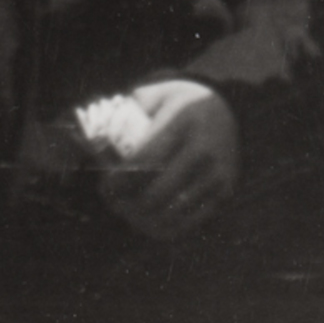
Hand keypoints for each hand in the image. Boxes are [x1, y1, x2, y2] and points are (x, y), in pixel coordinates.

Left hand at [97, 81, 240, 241]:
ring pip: (169, 215)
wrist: (228, 108)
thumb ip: (127, 113)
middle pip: (156, 194)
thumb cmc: (180, 103)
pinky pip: (186, 225)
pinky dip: (161, 228)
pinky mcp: (224, 195)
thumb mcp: (156, 94)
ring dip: (141, 219)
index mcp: (185, 121)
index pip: (146, 161)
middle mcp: (204, 151)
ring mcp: (217, 176)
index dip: (119, 181)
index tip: (105, 186)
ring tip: (127, 211)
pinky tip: (147, 220)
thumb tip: (95, 140)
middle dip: (127, 203)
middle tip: (113, 201)